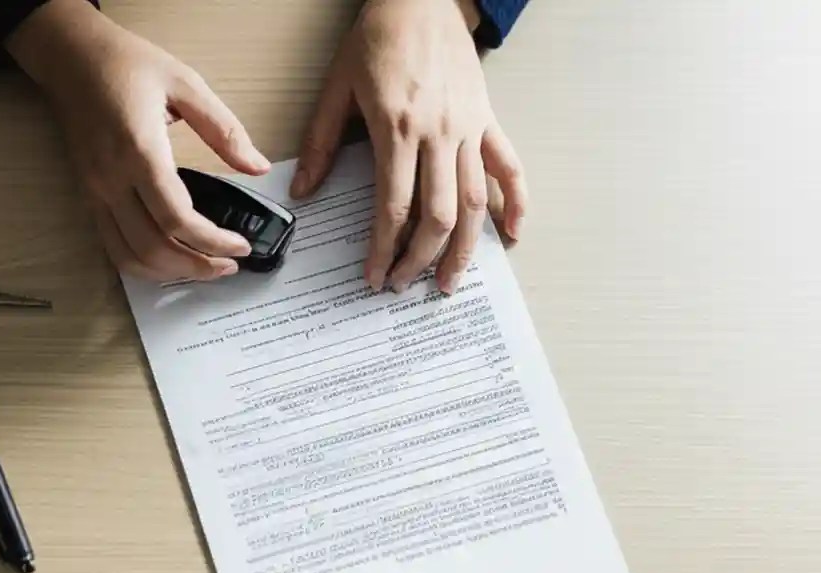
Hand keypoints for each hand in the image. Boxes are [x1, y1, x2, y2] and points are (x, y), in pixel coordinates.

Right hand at [8, 0, 270, 281]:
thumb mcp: (186, 84)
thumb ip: (224, 130)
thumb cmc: (126, 63)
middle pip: (153, 248)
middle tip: (229, 266)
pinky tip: (169, 259)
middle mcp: (112, 178)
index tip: (241, 246)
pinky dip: (142, 264)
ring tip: (202, 267)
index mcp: (140, 150)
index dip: (213, 242)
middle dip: (196, 267)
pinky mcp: (88, 194)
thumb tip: (258, 166)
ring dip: (168, 274)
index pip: (178, 218)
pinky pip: (112, 245)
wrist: (71, 55)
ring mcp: (95, 191)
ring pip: (128, 257)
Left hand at [290, 0, 527, 293]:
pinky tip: (511, 234)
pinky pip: (509, 167)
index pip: (393, 207)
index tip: (373, 275)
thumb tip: (304, 193)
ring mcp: (468, 128)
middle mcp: (438, 134)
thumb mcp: (337, 88)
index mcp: (396, 129)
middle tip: (403, 285)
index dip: (383, 249)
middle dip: (419, 259)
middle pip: (437, 215)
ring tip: (448, 281)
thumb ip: (321, 143)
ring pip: (474, 202)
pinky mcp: (487, 119)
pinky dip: (516, 202)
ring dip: (463, 249)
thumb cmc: (377, 39)